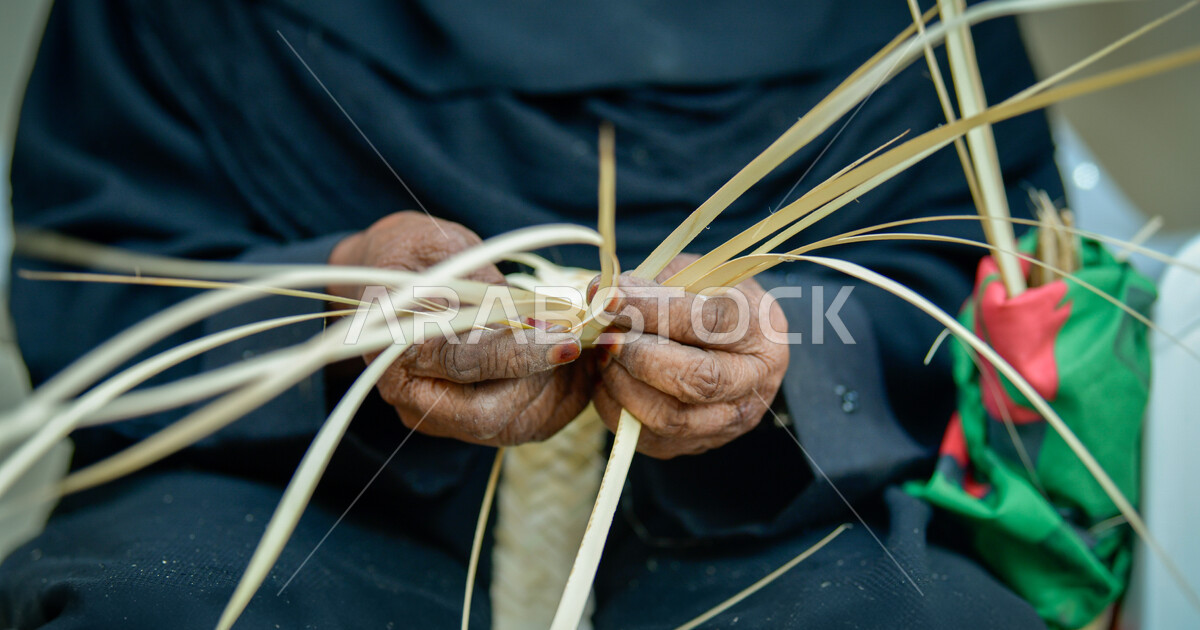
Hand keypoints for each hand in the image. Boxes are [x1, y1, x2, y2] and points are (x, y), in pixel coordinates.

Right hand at [329, 211, 596, 444]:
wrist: (396, 280)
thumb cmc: (419, 255)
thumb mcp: (445, 251)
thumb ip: (487, 290)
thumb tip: (543, 318)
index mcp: (395, 348)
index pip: (464, 362)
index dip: (519, 354)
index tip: (565, 339)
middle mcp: (413, 396)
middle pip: (492, 414)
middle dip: (547, 380)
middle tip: (582, 340)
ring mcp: (440, 417)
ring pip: (515, 427)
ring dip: (561, 391)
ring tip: (585, 347)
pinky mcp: (469, 422)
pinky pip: (525, 426)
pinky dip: (562, 400)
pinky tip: (579, 366)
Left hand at [592, 254, 788, 457]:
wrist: (729, 344)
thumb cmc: (708, 301)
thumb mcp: (694, 278)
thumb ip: (654, 284)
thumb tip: (602, 293)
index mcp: (761, 332)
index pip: (708, 322)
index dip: (653, 309)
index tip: (611, 298)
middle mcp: (754, 383)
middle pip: (698, 380)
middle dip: (640, 356)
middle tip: (607, 335)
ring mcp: (729, 421)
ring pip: (670, 417)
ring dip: (623, 383)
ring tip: (604, 354)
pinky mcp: (697, 444)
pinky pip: (647, 436)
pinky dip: (616, 407)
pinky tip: (607, 378)